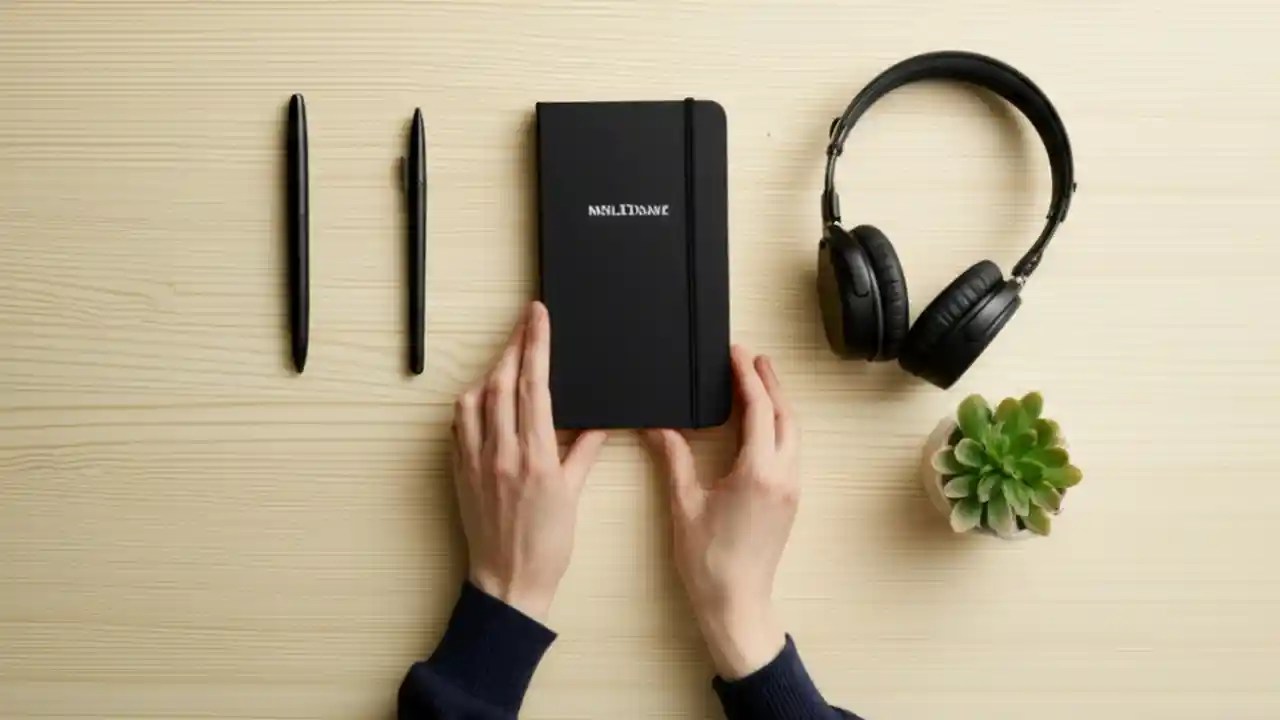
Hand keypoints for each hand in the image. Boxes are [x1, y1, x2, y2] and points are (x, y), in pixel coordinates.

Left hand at [451, 301, 607, 622]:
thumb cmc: (546, 546)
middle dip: (514, 345)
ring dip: (489, 370)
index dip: (536, 345)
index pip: (533, 386)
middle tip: (524, 321)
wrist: (507, 582)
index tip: (537, 317)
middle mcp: (501, 453)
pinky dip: (471, 401)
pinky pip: (459, 424)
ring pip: (475, 398)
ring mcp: (475, 461)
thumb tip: (596, 422)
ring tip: (507, 356)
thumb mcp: (573, 496)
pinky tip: (482, 396)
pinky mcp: (460, 471)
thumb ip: (582, 452)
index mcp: (535, 457)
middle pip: (501, 382)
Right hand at [644, 346, 799, 679]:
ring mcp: (791, 489)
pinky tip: (762, 424)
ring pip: (793, 434)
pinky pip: (791, 452)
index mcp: (758, 472)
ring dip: (778, 404)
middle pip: (785, 416)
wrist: (736, 603)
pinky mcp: (790, 501)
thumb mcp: (684, 504)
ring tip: (759, 382)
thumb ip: (675, 459)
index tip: (736, 354)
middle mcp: (783, 476)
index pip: (758, 410)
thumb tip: (658, 427)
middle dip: (770, 383)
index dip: (747, 377)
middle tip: (753, 358)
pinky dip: (779, 427)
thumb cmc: (707, 560)